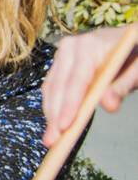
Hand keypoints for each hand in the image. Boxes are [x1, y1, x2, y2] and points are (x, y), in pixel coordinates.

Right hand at [43, 26, 137, 146]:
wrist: (133, 38)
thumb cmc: (137, 53)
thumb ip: (122, 86)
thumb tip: (108, 106)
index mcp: (90, 46)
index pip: (76, 81)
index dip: (69, 105)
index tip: (65, 127)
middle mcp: (70, 47)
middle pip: (59, 86)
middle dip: (55, 115)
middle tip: (53, 141)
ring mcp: (63, 54)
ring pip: (51, 88)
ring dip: (51, 114)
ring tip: (52, 138)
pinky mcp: (61, 62)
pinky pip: (52, 86)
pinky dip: (53, 104)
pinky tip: (55, 121)